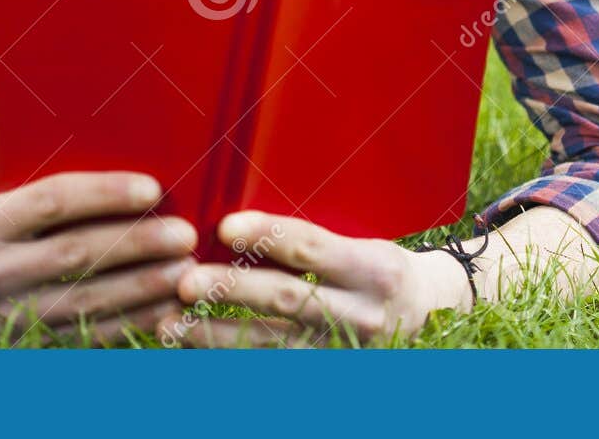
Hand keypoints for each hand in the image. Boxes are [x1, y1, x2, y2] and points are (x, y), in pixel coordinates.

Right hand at [0, 171, 196, 344]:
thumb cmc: (3, 227)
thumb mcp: (12, 199)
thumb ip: (62, 197)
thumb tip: (145, 183)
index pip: (52, 201)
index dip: (105, 194)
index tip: (154, 189)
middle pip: (74, 253)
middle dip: (138, 244)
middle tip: (185, 234)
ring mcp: (3, 315)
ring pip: (85, 300)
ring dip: (144, 286)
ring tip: (186, 270)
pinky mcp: (22, 346)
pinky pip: (87, 334)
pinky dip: (132, 319)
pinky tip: (166, 305)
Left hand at [158, 212, 471, 346]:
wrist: (426, 314)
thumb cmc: (378, 268)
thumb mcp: (360, 243)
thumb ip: (310, 241)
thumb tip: (232, 224)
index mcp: (371, 269)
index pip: (311, 248)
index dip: (266, 235)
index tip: (223, 226)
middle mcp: (362, 314)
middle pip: (287, 299)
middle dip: (232, 289)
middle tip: (185, 281)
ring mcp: (344, 351)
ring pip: (272, 345)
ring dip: (216, 335)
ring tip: (172, 323)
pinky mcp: (328, 374)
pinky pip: (273, 369)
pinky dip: (231, 361)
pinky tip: (194, 351)